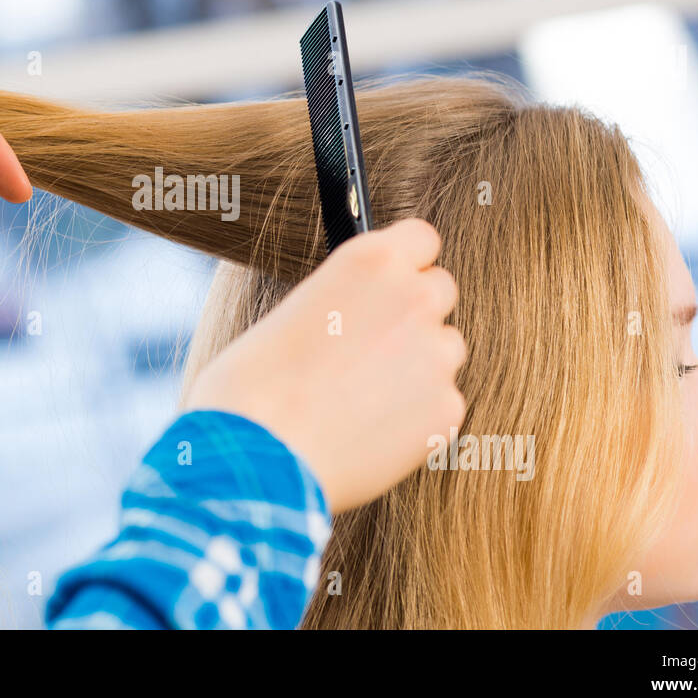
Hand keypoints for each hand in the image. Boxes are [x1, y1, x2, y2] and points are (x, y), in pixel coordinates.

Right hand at [185, 219, 466, 512]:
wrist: (257, 458)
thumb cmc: (250, 388)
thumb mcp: (289, 315)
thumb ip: (340, 302)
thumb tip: (352, 317)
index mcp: (370, 262)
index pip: (422, 238)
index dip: (405, 262)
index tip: (390, 285)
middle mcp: (413, 298)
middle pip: (440, 290)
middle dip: (413, 313)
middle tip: (371, 348)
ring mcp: (436, 356)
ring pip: (445, 350)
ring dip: (418, 366)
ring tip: (363, 398)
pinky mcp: (446, 410)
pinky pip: (441, 403)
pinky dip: (416, 416)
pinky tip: (370, 431)